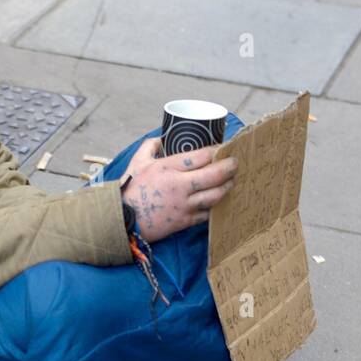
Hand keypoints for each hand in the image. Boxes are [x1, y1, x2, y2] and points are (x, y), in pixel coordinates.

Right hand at [119, 138, 236, 241]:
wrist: (125, 220)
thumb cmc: (131, 190)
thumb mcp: (138, 162)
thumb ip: (150, 146)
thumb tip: (161, 138)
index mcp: (168, 167)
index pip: (200, 156)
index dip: (216, 150)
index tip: (223, 147)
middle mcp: (179, 185)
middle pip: (213, 175)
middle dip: (229, 167)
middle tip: (236, 163)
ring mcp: (184, 205)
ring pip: (214, 195)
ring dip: (227, 187)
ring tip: (232, 180)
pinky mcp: (185, 221)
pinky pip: (207, 213)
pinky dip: (216, 206)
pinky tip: (221, 200)